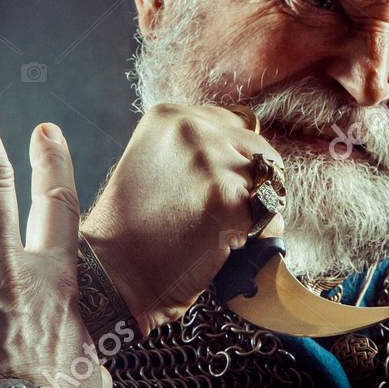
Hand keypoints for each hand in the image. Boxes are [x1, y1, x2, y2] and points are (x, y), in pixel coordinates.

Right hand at [80, 102, 283, 333]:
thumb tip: (244, 149)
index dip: (234, 160)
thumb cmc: (135, 225)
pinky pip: (270, 216)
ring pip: (269, 182)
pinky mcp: (228, 199)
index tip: (216, 186)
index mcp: (170, 116)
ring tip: (215, 228)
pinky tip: (223, 243)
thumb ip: (197, 146)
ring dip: (255, 208)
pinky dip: (258, 235)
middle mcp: (191, 130)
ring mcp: (211, 163)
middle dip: (250, 182)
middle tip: (215, 213)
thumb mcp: (156, 160)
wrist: (118, 271)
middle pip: (259, 149)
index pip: (236, 125)